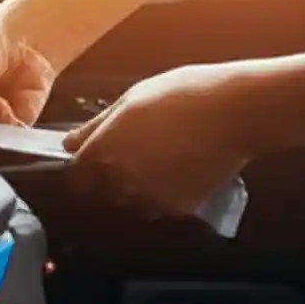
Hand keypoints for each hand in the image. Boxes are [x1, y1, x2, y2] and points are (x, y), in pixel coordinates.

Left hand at [62, 64, 257, 218]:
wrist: (233, 112)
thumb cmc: (181, 95)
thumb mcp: (130, 100)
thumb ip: (95, 127)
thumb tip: (71, 143)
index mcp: (104, 153)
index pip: (76, 181)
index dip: (83, 171)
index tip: (93, 161)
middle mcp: (122, 182)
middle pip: (103, 193)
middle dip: (111, 179)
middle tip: (135, 152)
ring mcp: (152, 198)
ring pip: (132, 203)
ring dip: (138, 189)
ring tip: (161, 158)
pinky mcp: (180, 208)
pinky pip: (161, 207)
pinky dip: (166, 193)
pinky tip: (180, 167)